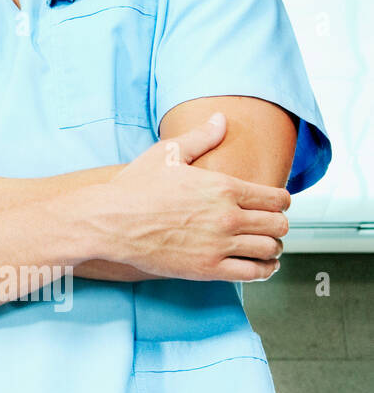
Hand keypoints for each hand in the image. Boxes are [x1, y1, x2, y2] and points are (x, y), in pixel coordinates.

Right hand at [86, 112, 288, 280]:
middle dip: (279, 224)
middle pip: (279, 224)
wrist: (109, 222)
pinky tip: (260, 265)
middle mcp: (228, 216)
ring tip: (267, 245)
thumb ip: (200, 137)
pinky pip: (253, 274)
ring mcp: (219, 245)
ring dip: (273, 247)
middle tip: (270, 225)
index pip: (278, 198)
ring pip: (271, 250)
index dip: (282, 200)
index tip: (276, 204)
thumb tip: (220, 119)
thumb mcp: (166, 154)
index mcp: (224, 187)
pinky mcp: (208, 268)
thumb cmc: (135, 187)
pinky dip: (264, 270)